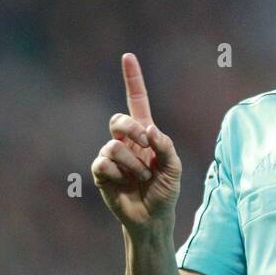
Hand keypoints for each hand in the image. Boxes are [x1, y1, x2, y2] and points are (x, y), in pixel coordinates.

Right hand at [91, 53, 181, 232]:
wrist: (152, 218)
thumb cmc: (165, 191)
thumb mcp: (174, 169)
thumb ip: (166, 147)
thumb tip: (149, 130)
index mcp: (146, 134)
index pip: (137, 101)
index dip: (132, 80)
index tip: (128, 57)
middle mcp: (126, 141)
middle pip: (119, 119)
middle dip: (132, 132)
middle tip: (145, 149)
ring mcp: (112, 156)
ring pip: (114, 145)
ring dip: (133, 165)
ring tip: (141, 179)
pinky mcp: (101, 172)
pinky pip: (103, 163)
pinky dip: (118, 175)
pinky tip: (124, 184)